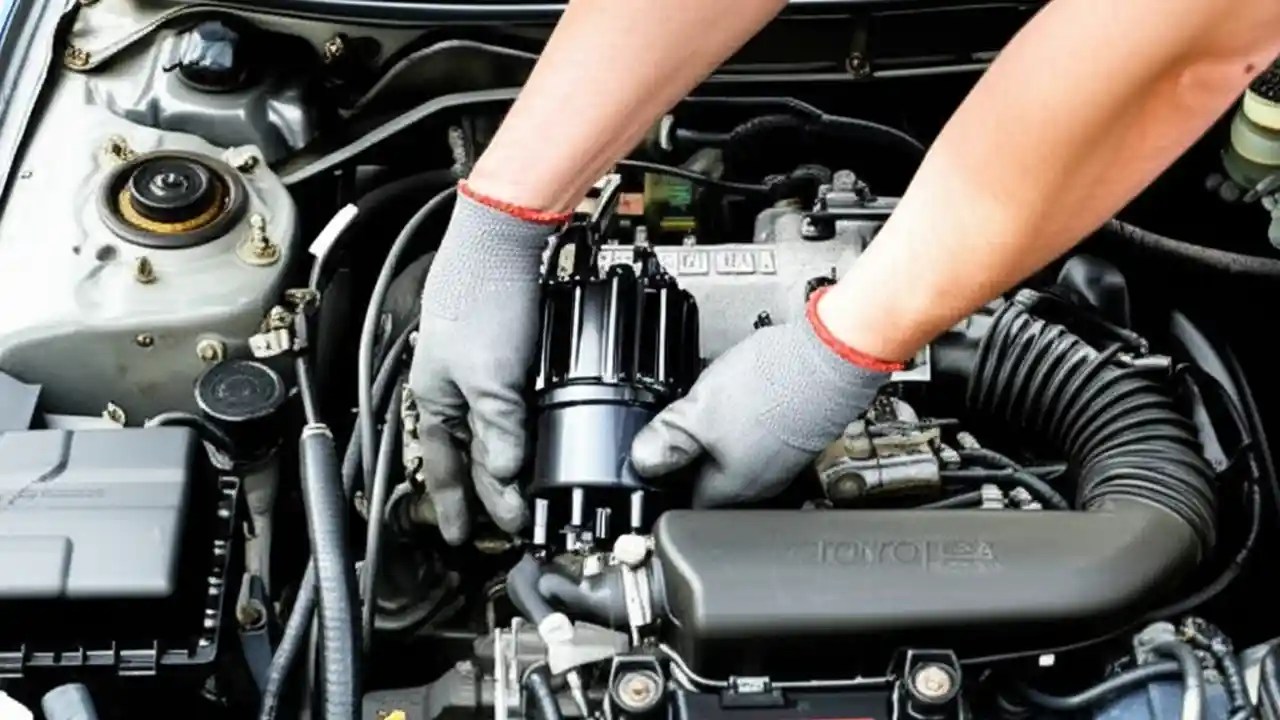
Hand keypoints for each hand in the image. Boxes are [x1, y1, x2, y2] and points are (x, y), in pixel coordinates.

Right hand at [408, 188, 562, 543]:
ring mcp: (479, 368)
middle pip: (470, 453)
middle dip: (487, 489)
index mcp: (434, 397)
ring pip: (491, 430)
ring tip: (523, 489)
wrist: (507, 237)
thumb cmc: (482, 297)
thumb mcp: (492, 380)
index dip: (455, 505)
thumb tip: (506, 473)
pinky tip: (536, 435)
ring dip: (507, 460)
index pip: (443, 467)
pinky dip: (522, 428)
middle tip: (509, 520)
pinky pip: (511, 405)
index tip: (463, 536)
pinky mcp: (505, 350)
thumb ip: (500, 430)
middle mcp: (453, 386)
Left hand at [629, 289, 897, 505]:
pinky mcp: (795, 437)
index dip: (664, 482)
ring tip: (711, 407)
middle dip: (691, 456)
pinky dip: (743, 423)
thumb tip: (642, 461)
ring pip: (734, 458)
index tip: (656, 457)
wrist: (831, 356)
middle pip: (711, 482)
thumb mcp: (700, 409)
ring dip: (718, 438)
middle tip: (681, 424)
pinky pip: (758, 439)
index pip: (685, 502)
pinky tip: (739, 398)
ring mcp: (782, 461)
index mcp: (732, 489)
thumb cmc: (775, 386)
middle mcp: (761, 485)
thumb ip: (668, 439)